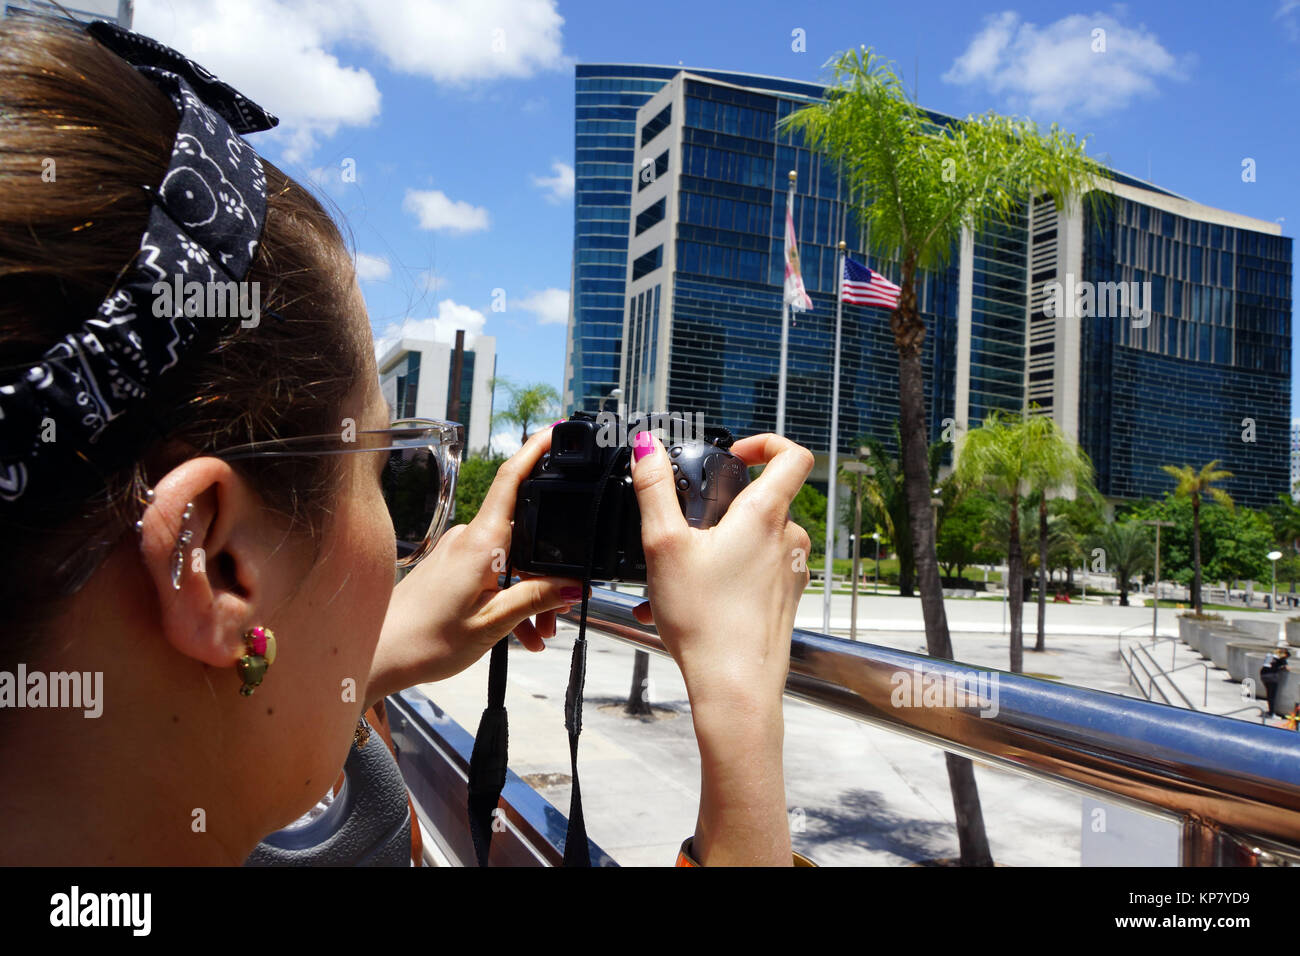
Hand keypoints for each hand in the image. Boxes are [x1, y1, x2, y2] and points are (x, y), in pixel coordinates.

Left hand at [370, 427, 580, 698]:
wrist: (377, 657)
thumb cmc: (426, 641)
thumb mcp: (493, 624)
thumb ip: (535, 599)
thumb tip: (572, 586)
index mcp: (480, 542)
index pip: (512, 481)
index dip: (535, 451)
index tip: (556, 430)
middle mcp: (468, 538)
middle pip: (523, 531)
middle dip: (551, 565)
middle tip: (562, 608)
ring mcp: (457, 551)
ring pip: (511, 558)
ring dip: (530, 592)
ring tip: (538, 634)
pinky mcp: (450, 567)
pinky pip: (493, 571)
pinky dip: (510, 597)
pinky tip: (520, 634)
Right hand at [629, 430, 812, 865]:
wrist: (735, 688)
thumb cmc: (704, 621)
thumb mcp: (663, 545)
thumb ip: (654, 488)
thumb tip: (647, 445)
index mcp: (766, 516)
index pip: (792, 455)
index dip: (765, 443)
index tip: (734, 454)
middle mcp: (788, 540)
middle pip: (763, 501)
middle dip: (718, 509)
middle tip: (683, 528)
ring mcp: (791, 573)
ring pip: (753, 542)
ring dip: (714, 550)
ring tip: (670, 580)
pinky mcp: (784, 601)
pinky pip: (754, 575)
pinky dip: (722, 579)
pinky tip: (682, 606)